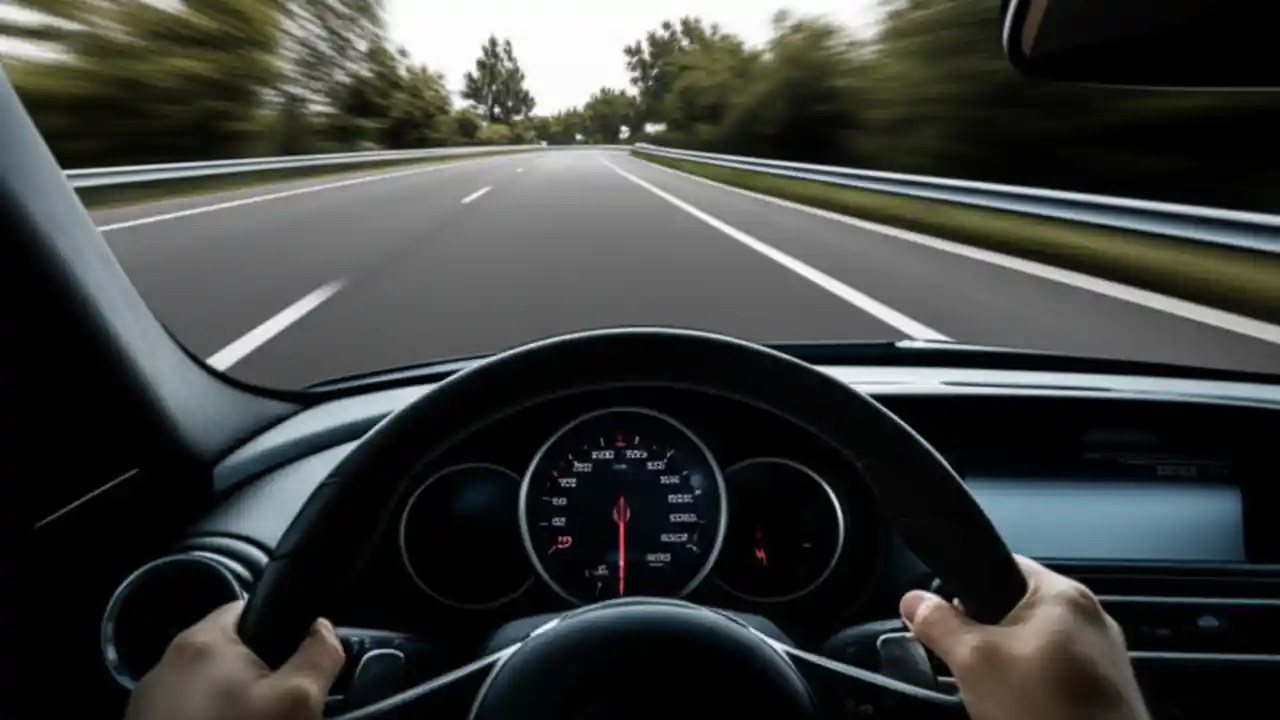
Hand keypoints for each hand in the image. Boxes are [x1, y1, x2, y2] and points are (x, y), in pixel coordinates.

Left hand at [125, 600, 344, 719]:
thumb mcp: (296, 702)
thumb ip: (318, 657)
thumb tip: (322, 628)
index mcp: (203, 639)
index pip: (249, 608)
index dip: (282, 630)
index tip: (298, 666)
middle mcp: (167, 662)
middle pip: (230, 655)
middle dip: (259, 677)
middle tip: (280, 710)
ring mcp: (148, 702)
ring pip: (208, 690)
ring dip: (232, 705)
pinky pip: (189, 715)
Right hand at [899, 555, 1148, 719]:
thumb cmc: (1044, 708)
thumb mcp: (973, 661)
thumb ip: (939, 625)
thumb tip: (913, 600)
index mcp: (1063, 593)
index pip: (1001, 566)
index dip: (964, 590)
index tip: (947, 622)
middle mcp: (1092, 616)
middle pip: (1016, 611)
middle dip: (986, 638)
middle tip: (968, 667)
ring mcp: (1104, 656)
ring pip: (1036, 648)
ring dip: (1010, 667)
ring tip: (996, 695)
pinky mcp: (1107, 691)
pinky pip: (1056, 676)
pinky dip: (1035, 689)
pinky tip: (1023, 711)